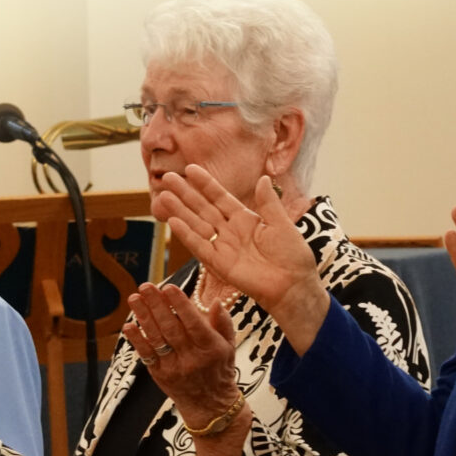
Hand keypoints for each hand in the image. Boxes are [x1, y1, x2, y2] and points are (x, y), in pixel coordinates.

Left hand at [122, 283, 239, 424]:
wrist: (210, 405)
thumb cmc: (219, 370)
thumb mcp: (229, 346)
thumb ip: (222, 323)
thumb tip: (215, 301)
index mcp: (210, 348)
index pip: (194, 323)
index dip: (181, 305)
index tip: (169, 287)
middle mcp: (192, 358)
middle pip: (171, 328)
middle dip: (157, 305)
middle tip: (146, 286)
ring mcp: (174, 367)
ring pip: (157, 339)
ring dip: (144, 317)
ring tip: (135, 298)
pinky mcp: (160, 374)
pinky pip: (146, 355)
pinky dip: (137, 340)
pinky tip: (129, 325)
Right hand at [152, 168, 329, 347]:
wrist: (292, 286)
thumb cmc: (292, 256)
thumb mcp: (281, 224)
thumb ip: (269, 203)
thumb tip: (263, 178)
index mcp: (246, 219)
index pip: (220, 197)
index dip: (206, 184)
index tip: (191, 169)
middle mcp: (231, 231)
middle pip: (203, 208)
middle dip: (186, 193)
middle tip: (168, 177)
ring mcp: (223, 247)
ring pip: (197, 225)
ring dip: (180, 211)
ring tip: (162, 196)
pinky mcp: (220, 264)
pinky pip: (200, 247)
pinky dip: (186, 235)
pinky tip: (173, 221)